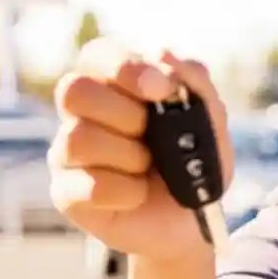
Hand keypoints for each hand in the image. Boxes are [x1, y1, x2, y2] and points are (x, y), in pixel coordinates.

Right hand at [48, 38, 234, 260]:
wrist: (192, 224)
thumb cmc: (195, 165)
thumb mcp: (211, 123)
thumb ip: (195, 83)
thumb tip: (163, 54)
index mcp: (114, 86)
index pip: (98, 54)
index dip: (125, 67)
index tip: (162, 90)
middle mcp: (83, 114)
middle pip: (74, 90)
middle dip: (126, 114)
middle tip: (153, 135)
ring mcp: (68, 154)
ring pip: (78, 138)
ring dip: (130, 156)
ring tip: (148, 168)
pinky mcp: (67, 193)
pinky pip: (88, 186)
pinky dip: (127, 192)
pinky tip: (139, 195)